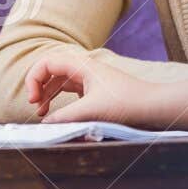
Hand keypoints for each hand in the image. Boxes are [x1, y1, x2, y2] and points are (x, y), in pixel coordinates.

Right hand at [25, 49, 148, 122]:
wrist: (153, 107)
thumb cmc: (126, 103)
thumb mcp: (90, 111)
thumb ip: (64, 117)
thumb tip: (44, 125)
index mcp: (82, 66)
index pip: (46, 63)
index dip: (34, 79)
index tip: (33, 100)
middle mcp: (84, 69)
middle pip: (51, 72)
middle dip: (39, 88)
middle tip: (36, 107)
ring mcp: (90, 80)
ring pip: (60, 83)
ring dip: (48, 96)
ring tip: (42, 113)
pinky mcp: (96, 92)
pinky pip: (71, 92)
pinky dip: (61, 102)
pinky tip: (61, 115)